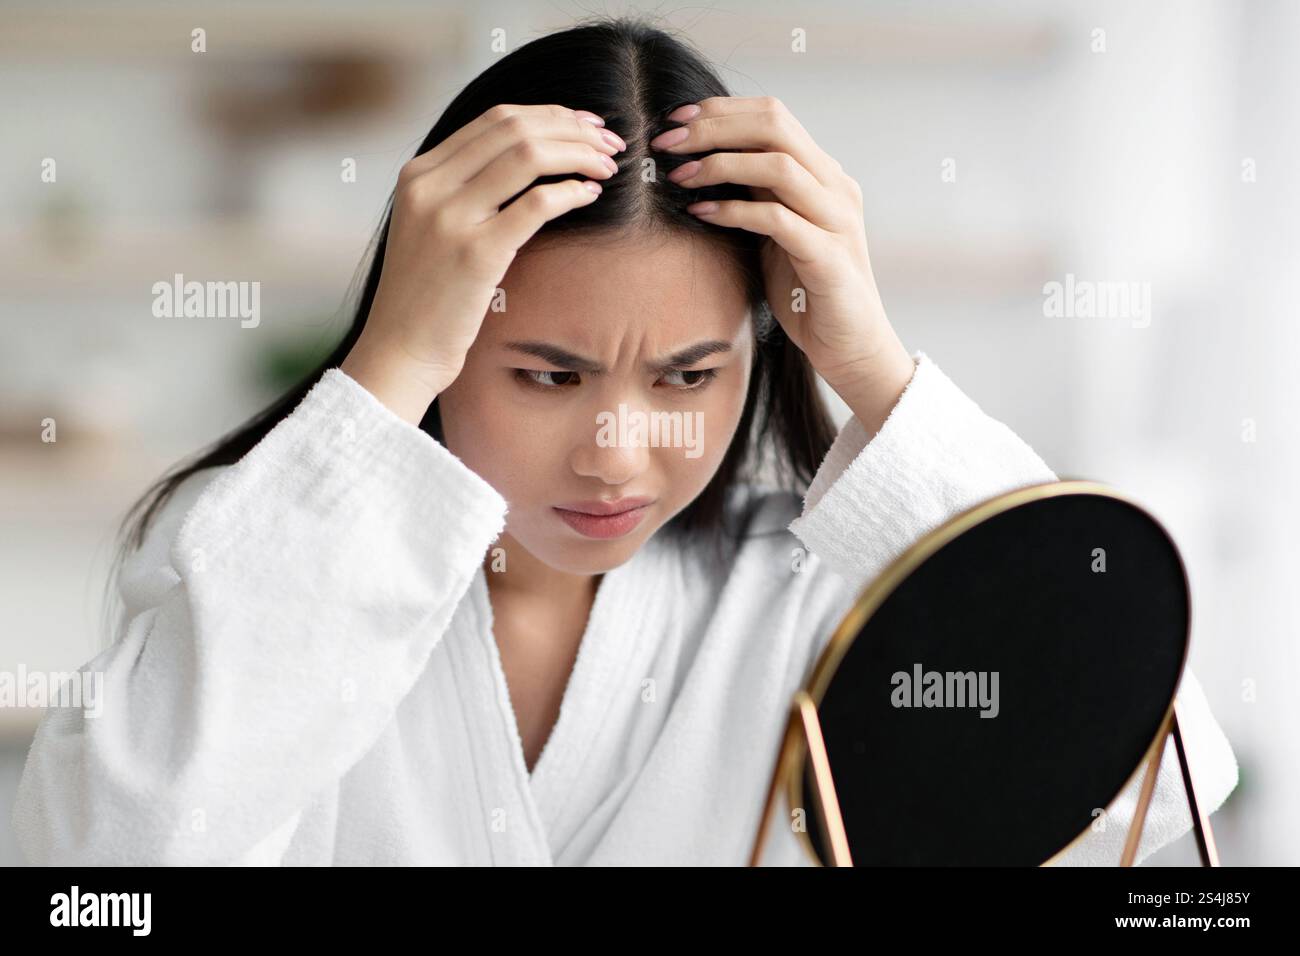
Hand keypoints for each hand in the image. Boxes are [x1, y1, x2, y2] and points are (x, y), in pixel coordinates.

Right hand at [342, 104, 626, 423]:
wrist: (401, 351)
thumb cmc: (426, 298)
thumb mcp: (431, 228)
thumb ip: (464, 191)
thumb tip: (529, 160)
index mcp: (418, 173)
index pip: (494, 119)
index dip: (549, 115)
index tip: (585, 124)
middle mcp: (430, 186)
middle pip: (515, 129)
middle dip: (572, 128)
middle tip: (609, 141)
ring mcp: (450, 217)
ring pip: (528, 156)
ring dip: (578, 154)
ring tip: (608, 164)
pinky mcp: (476, 252)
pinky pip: (536, 204)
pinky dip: (571, 192)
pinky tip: (591, 195)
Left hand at [653, 96, 914, 432]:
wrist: (850, 346)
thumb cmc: (807, 293)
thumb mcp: (775, 234)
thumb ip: (754, 196)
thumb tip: (700, 164)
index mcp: (823, 174)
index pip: (773, 115)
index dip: (721, 110)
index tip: (674, 120)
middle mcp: (835, 187)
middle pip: (775, 126)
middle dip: (714, 127)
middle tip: (667, 141)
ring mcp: (837, 219)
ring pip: (778, 165)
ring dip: (720, 164)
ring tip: (679, 176)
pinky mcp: (829, 257)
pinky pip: (777, 219)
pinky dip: (735, 210)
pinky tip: (702, 213)